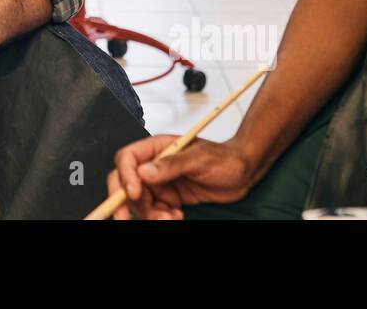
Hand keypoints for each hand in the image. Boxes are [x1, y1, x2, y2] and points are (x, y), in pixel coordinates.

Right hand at [107, 135, 255, 219]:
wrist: (243, 173)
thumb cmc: (225, 158)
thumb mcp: (199, 158)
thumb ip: (171, 164)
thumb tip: (144, 172)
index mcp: (157, 148)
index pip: (128, 158)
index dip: (125, 176)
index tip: (134, 193)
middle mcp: (154, 165)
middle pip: (125, 182)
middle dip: (124, 201)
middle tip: (125, 219)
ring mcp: (160, 183)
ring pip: (140, 202)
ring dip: (150, 214)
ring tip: (171, 218)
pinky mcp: (168, 198)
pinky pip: (154, 211)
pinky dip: (161, 218)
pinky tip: (177, 216)